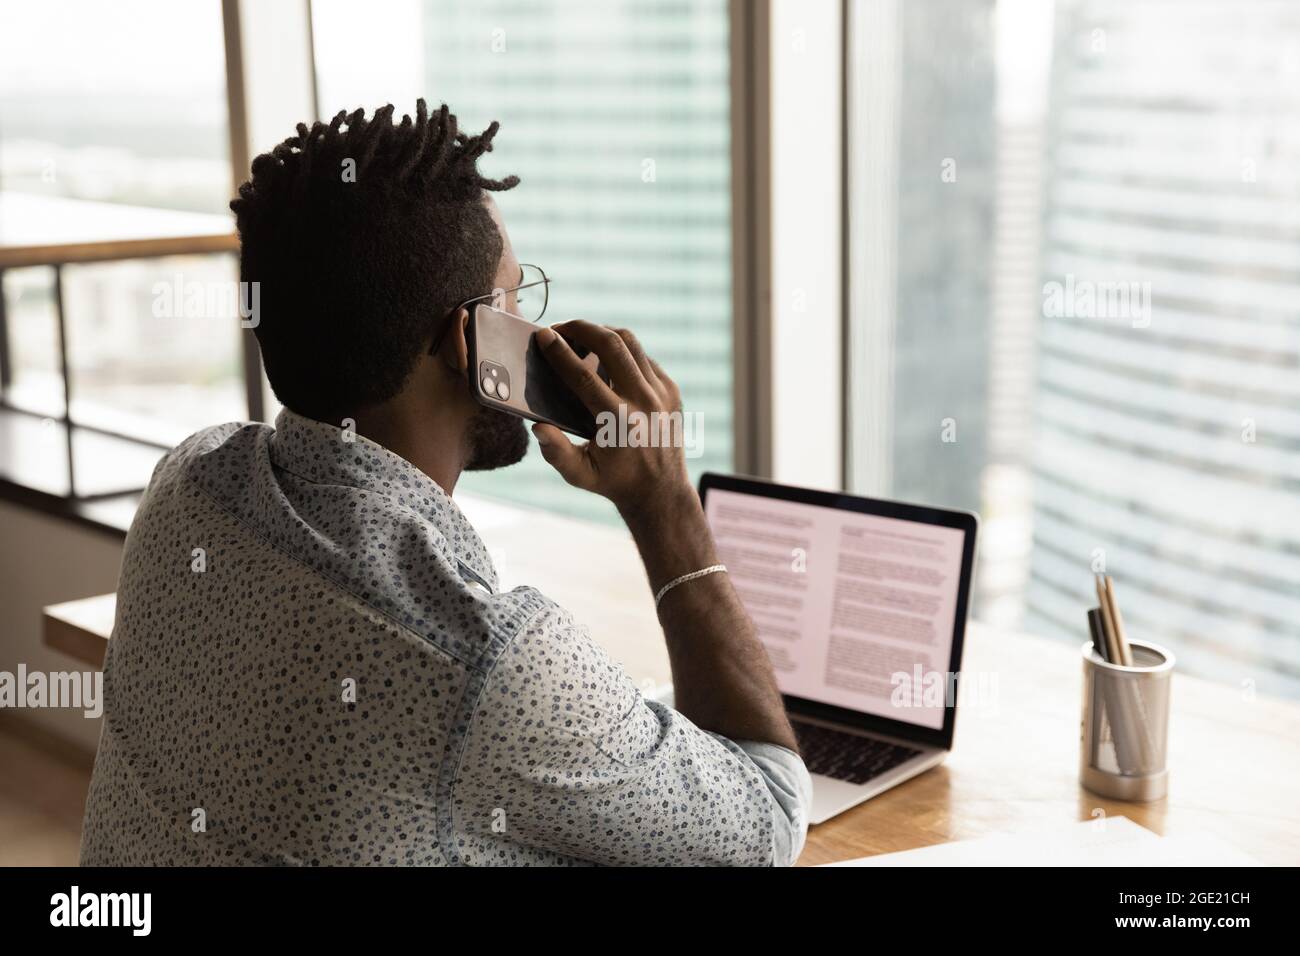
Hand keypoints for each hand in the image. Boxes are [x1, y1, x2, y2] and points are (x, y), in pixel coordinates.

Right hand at [531, 321, 692, 519]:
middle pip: (612, 345)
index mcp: (618, 422)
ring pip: (630, 343)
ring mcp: (662, 393)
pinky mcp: (671, 389)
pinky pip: (643, 357)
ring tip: (580, 335)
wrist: (661, 490)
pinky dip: (622, 350)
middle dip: (582, 328)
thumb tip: (538, 426)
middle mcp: (644, 402)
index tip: (544, 336)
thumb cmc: (614, 481)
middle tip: (560, 327)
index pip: (584, 376)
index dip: (560, 353)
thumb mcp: (579, 474)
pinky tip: (604, 355)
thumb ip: (556, 452)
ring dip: (602, 332)